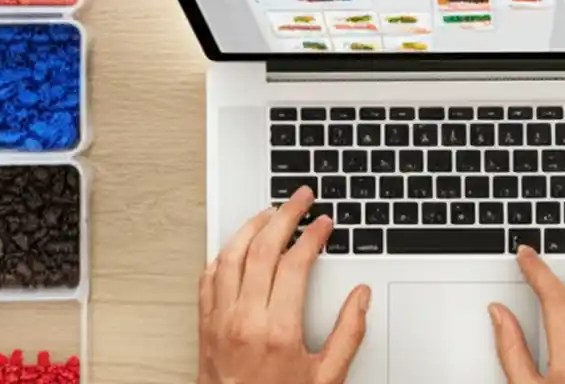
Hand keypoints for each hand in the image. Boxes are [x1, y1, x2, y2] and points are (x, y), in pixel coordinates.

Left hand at [199, 187, 370, 383]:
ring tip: (269, 212)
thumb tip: (360, 297)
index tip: (324, 224)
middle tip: (300, 199)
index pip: (296, 263)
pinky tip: (237, 246)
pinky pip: (208, 277)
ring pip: (230, 255)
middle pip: (261, 248)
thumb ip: (348, 334)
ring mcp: (220, 320)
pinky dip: (223, 254)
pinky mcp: (204, 326)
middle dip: (284, 215)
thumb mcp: (326, 379)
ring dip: (251, 227)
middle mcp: (244, 320)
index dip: (312, 236)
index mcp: (278, 331)